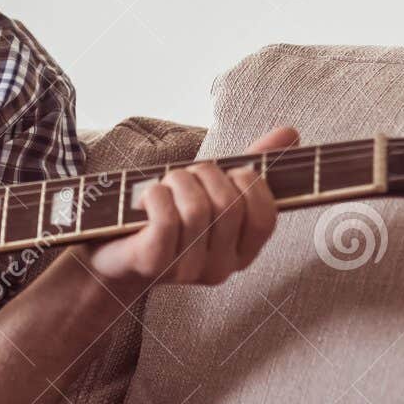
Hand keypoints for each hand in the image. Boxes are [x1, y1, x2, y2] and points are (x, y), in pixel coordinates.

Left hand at [75, 126, 298, 297]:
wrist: (112, 251)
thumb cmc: (168, 214)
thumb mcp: (212, 188)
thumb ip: (253, 164)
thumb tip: (290, 133)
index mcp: (241, 253)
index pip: (266, 216)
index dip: (251, 183)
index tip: (230, 172)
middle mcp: (219, 268)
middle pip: (229, 205)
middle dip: (206, 174)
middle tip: (186, 174)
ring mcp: (186, 270)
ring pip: (197, 209)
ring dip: (178, 181)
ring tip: (165, 184)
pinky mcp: (153, 264)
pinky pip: (166, 220)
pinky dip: (156, 194)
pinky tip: (147, 196)